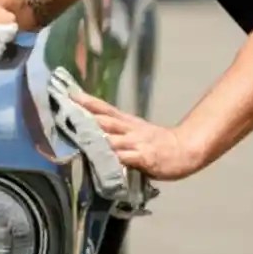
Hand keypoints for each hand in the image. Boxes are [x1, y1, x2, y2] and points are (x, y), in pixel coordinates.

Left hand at [71, 92, 203, 180]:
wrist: (186, 149)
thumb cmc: (158, 143)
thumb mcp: (136, 132)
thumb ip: (116, 133)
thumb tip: (90, 132)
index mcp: (127, 122)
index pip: (104, 108)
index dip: (87, 101)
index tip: (69, 93)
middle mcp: (130, 130)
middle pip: (105, 120)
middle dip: (86, 117)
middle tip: (66, 111)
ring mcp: (137, 143)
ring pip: (113, 138)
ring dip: (96, 137)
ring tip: (79, 135)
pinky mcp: (145, 158)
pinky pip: (126, 158)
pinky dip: (114, 158)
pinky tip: (102, 160)